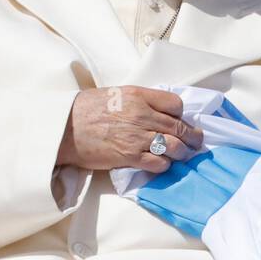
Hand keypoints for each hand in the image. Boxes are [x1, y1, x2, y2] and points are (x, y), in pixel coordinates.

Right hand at [56, 86, 202, 172]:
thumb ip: (141, 99)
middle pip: (179, 127)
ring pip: (173, 146)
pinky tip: (163, 164)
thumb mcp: (117, 93)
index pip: (175, 104)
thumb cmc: (87, 108)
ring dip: (182, 152)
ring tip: (184, 155)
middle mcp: (142, 115)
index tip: (180, 120)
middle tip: (196, 141)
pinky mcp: (129, 156)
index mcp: (139, 96)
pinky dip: (165, 165)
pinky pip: (158, 163)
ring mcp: (137, 137)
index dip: (181, 114)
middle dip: (192, 136)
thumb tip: (160, 109)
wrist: (64, 127)